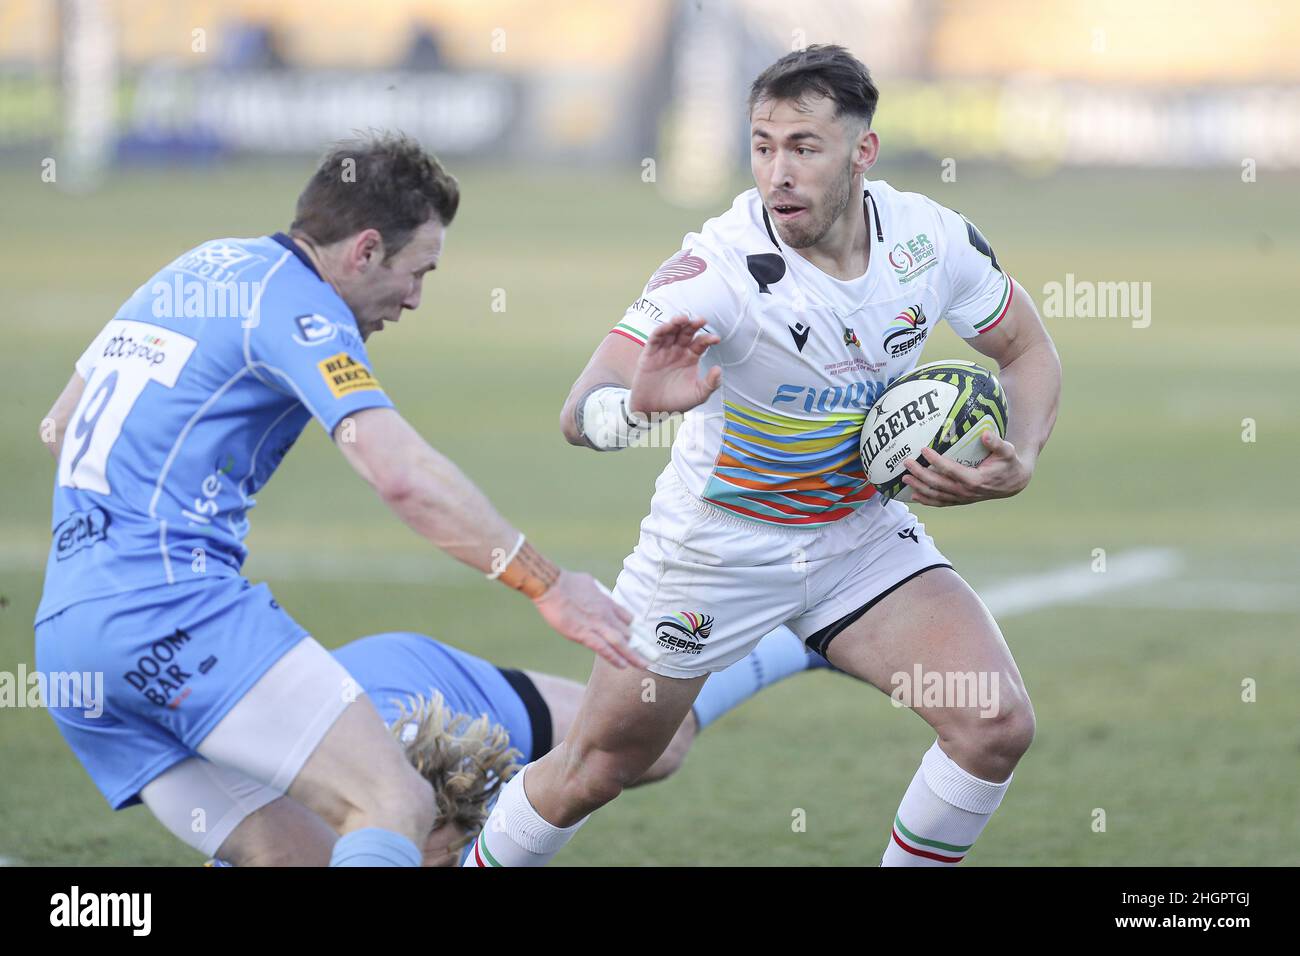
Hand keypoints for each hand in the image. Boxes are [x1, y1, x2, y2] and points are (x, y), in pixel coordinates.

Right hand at [531, 570, 646, 668]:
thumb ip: (597, 592)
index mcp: (607, 602)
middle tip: (655, 656)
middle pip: (628, 632)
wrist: (551, 585)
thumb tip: (598, 593)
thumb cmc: (567, 582)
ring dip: (633, 655)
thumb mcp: (590, 583)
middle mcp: (606, 614)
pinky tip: (623, 666)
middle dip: (642, 645)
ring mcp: (596, 625)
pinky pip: (602, 648)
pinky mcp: (583, 633)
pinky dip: (614, 657)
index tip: (646, 638)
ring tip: (645, 665)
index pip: (628, 618)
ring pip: (620, 643)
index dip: (638, 630)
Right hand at [629, 315, 721, 414]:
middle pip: (687, 332)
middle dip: (693, 325)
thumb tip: (719, 370)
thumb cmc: (677, 402)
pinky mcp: (649, 353)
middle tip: (701, 320)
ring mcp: (664, 350)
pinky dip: (661, 330)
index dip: (708, 339)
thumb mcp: (698, 395)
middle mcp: (678, 351)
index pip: (701, 343)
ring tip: (683, 318)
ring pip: (671, 331)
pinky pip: (655, 338)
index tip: (715, 339)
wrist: (653, 410)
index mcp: (691, 357)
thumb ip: (710, 384)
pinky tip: (668, 326)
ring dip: (677, 322)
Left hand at [901, 432, 1032, 506]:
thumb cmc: (1008, 463)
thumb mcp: (1007, 451)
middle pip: (938, 484)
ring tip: (905, 479)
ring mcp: (962, 498)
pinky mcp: (960, 500)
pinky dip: (926, 500)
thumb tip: (986, 434)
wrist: (1013, 483)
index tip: (923, 450)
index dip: (936, 461)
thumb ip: (997, 443)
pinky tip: (914, 495)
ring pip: (936, 495)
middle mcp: (966, 491)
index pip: (951, 470)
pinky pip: (940, 502)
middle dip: (920, 474)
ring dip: (919, 488)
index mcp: (975, 479)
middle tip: (907, 463)